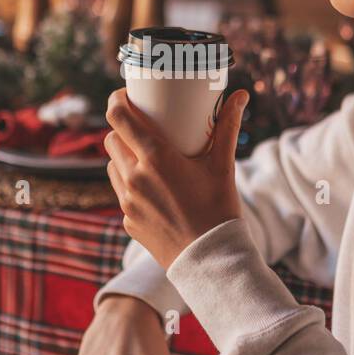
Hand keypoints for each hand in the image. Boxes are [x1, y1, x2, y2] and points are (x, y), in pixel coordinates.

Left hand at [104, 86, 249, 269]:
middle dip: (122, 130)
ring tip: (143, 157)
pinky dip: (130, 184)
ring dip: (122, 157)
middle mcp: (134, 178)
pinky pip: (121, 193)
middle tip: (140, 127)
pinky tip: (150, 188)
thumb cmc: (219, 209)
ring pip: (112, 166)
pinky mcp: (128, 221)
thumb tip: (241, 95)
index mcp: (155, 158)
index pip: (118, 117)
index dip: (116, 100)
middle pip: (112, 140)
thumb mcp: (223, 164)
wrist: (210, 260)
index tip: (125, 95)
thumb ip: (227, 126)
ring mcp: (127, 202)